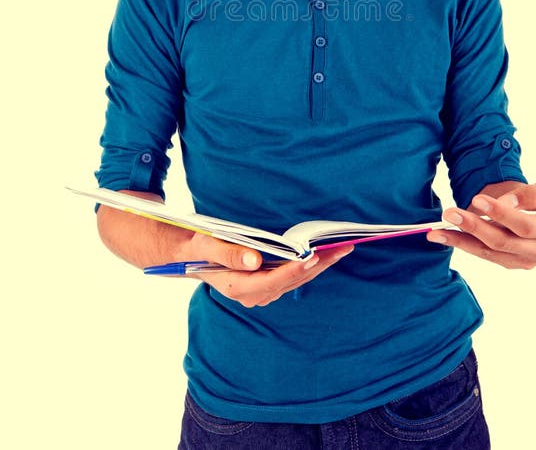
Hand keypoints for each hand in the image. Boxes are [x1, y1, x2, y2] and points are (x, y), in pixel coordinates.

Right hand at [180, 233, 353, 306]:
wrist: (190, 256)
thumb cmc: (197, 247)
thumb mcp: (206, 245)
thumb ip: (228, 254)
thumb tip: (255, 261)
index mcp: (236, 287)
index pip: (271, 281)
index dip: (293, 270)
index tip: (313, 256)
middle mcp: (251, 294)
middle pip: (290, 281)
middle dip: (317, 265)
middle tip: (341, 248)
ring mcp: (260, 292)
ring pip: (296, 280)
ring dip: (320, 265)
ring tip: (341, 249)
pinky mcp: (266, 284)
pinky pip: (292, 276)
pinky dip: (310, 265)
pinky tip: (325, 254)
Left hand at [426, 178, 535, 268]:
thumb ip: (533, 194)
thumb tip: (506, 203)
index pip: (525, 225)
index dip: (501, 213)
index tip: (478, 198)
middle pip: (503, 242)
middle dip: (474, 227)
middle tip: (450, 213)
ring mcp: (525, 260)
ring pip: (489, 252)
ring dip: (461, 241)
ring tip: (435, 232)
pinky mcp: (510, 262)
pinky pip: (484, 254)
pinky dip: (463, 245)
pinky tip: (444, 237)